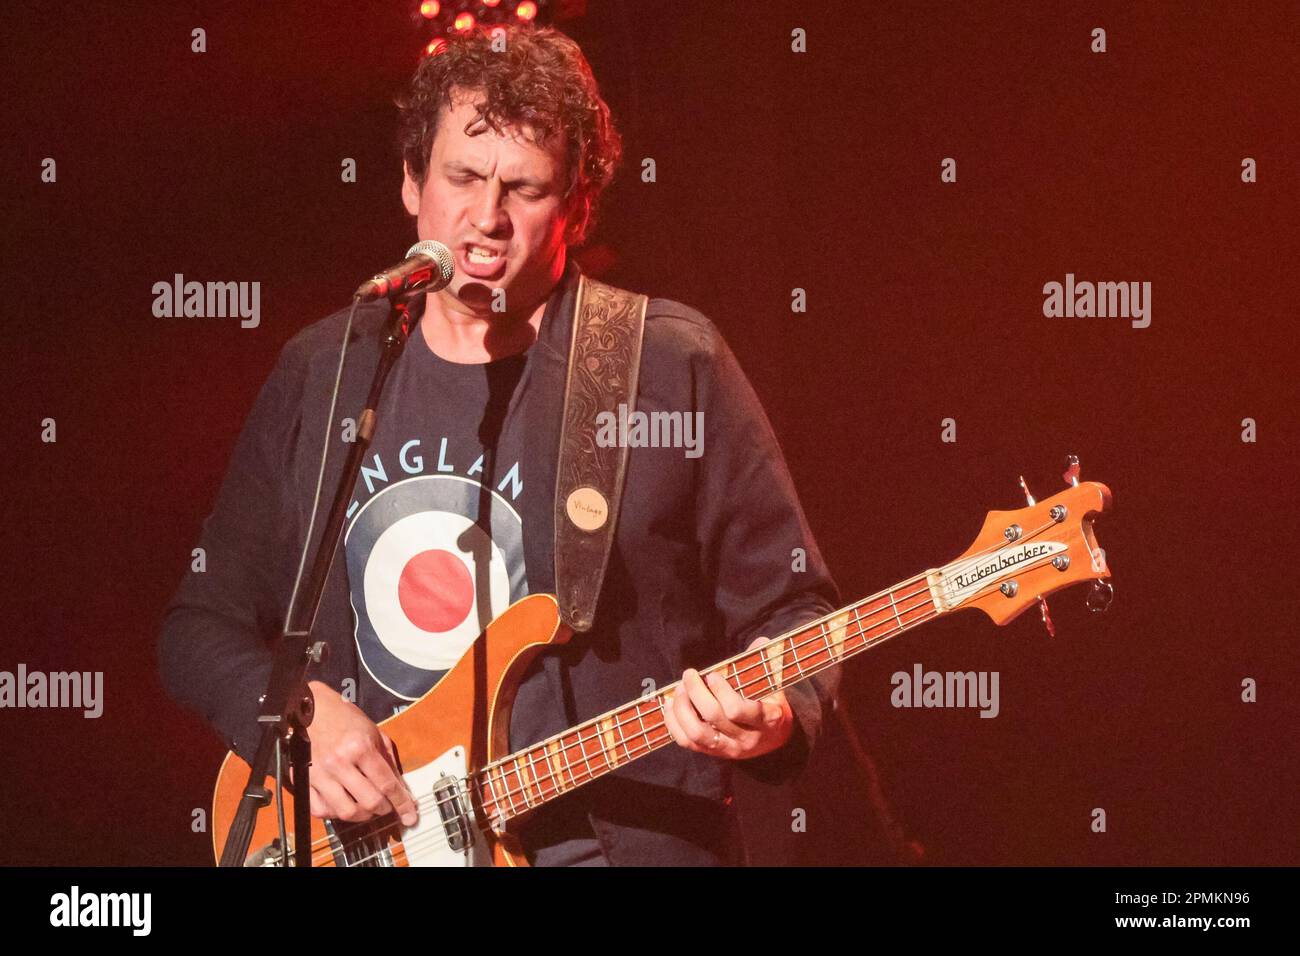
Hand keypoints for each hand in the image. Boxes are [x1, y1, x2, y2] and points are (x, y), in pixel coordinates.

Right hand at [290, 681, 418, 825]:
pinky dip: (334, 813)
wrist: (312, 709)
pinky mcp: (303, 781)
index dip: (402, 803)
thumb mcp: (374, 732)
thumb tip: (400, 788)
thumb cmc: (345, 718)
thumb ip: (388, 761)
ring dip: (362, 815)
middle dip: (384, 809)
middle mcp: (340, 763)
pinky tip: (342, 804)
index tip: (410, 815)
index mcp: (360, 747)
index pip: (386, 784)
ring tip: (366, 807)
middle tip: (387, 806)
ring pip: (346, 812)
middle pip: (369, 802)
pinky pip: (320, 810)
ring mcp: (320, 774)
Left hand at [662, 636, 792, 759]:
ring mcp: (729, 749)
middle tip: (689, 675)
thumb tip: (761, 641)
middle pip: (714, 718)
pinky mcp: (713, 754)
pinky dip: (674, 724)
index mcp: (767, 720)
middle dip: (696, 692)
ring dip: (682, 709)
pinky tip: (670, 705)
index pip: (738, 710)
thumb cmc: (771, 704)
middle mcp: (747, 739)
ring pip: (697, 734)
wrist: (774, 738)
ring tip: (679, 689)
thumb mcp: (775, 686)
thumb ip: (765, 664)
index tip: (712, 675)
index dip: (721, 691)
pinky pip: (687, 743)